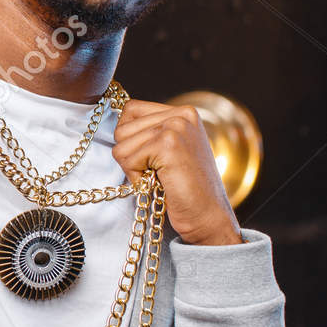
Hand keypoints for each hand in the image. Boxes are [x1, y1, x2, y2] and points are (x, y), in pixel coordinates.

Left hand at [111, 100, 240, 245]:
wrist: (208, 216)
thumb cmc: (186, 189)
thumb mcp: (172, 150)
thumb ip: (151, 132)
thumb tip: (118, 126)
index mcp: (183, 112)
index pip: (130, 110)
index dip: (130, 139)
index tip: (150, 158)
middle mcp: (182, 114)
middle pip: (122, 127)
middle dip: (131, 155)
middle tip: (157, 172)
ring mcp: (176, 127)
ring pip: (121, 144)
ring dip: (133, 168)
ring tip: (159, 177)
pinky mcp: (168, 145)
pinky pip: (127, 159)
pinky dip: (137, 177)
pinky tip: (159, 183)